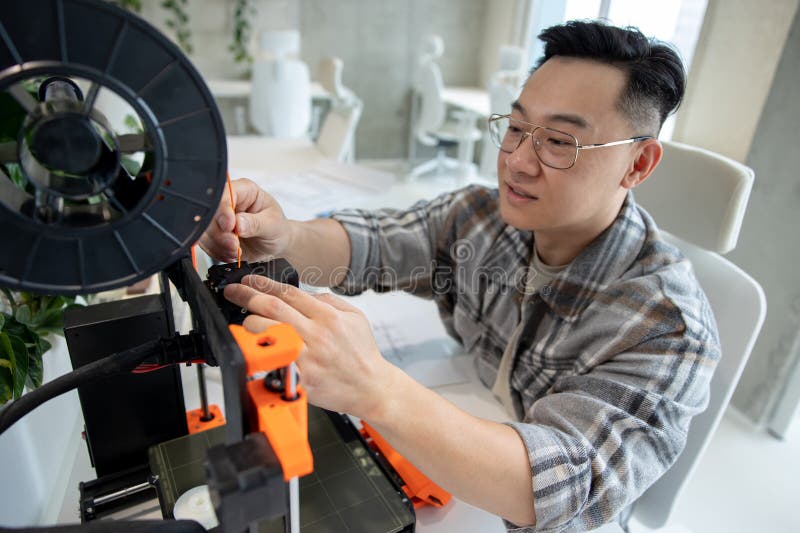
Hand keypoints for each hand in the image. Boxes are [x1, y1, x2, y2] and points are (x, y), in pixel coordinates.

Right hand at [199, 178, 292, 262]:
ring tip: (236, 251)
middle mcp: (229, 202)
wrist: (275, 245)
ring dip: (218, 244)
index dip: (223, 210)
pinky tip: (231, 254)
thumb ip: (256, 223)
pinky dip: (217, 252)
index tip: (230, 226)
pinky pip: (206, 243)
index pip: (225, 194)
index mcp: (245, 191)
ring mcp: (220, 219)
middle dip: (220, 232)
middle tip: (234, 244)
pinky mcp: (215, 234)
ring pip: (205, 230)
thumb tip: (238, 223)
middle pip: (210, 212)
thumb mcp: (272, 224)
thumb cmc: (277, 228)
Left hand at [223, 275, 396, 418]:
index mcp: (329, 316)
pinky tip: (253, 346)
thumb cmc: (361, 354)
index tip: (248, 279)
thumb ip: (329, 301)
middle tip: (233, 291)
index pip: (289, 293)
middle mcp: (317, 334)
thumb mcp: (355, 317)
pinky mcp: (302, 378)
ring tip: (243, 320)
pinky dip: (262, 350)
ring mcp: (308, 357)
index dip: (264, 283)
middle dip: (247, 296)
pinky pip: (275, 359)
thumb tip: (304, 294)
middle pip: (273, 308)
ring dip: (250, 323)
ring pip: (268, 332)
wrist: (371, 388)